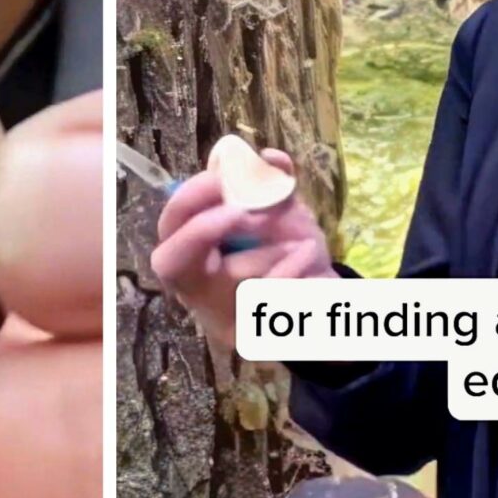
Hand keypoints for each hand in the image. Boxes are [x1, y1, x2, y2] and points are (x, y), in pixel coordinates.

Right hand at [148, 146, 335, 352]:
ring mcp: (218, 319)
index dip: (189, 202)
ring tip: (301, 241)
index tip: (223, 181)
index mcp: (194, 252)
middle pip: (170, 262)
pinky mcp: (251, 340)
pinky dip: (294, 271)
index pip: (168, 226)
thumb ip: (273, 184)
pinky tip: (309, 262)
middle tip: (248, 212)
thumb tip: (270, 158)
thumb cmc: (293, 252)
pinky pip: (267, 300)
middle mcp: (194, 289)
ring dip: (270, 249)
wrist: (329, 299)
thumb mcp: (285, 213)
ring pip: (229, 276)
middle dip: (209, 228)